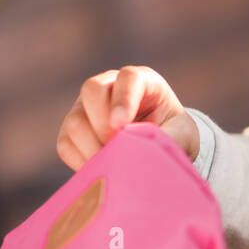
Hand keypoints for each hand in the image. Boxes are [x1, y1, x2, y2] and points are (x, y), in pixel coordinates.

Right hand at [56, 65, 199, 170]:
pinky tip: (102, 170)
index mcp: (142, 81)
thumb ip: (168, 139)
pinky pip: (66, 145)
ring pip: (76, 121)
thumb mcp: (182, 136)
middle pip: (92, 90)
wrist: (159, 150)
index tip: (122, 126)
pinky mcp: (72, 132)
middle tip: (118, 150)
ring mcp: (86, 107)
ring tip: (114, 165)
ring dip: (93, 147)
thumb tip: (140, 155)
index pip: (128, 78)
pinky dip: (82, 162)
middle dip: (103, 123)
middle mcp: (109, 87)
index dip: (123, 100)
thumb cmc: (174, 136)